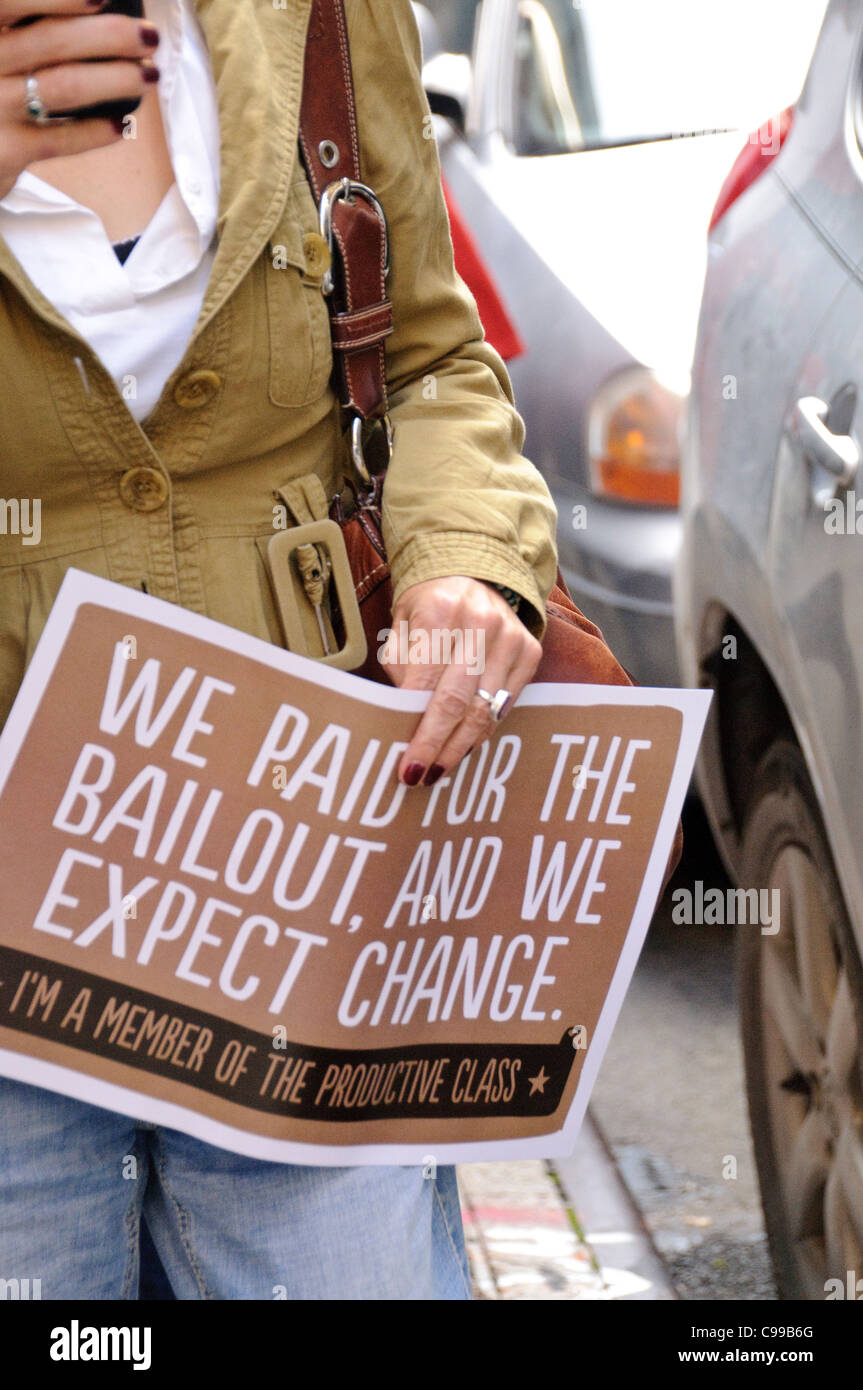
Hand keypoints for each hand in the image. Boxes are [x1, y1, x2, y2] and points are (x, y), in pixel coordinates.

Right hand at [0, 0, 158, 199]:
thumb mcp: (3, 48)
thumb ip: (34, 28)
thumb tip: (98, 5)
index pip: (11, 2)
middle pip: (52, 40)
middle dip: (110, 36)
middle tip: (149, 37)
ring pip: (64, 85)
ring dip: (115, 79)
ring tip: (149, 75)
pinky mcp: (6, 150)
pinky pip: (59, 138)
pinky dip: (96, 131)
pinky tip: (122, 125)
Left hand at [385, 575, 541, 785]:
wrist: (472, 572)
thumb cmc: (427, 607)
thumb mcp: (401, 628)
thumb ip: (402, 671)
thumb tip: (403, 723)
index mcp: (439, 610)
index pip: (425, 684)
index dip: (416, 728)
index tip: (405, 762)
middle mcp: (480, 622)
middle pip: (457, 701)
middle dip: (437, 745)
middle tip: (421, 776)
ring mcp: (510, 637)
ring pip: (485, 708)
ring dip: (461, 745)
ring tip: (440, 769)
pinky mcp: (530, 651)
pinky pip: (505, 703)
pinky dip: (484, 729)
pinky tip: (464, 744)